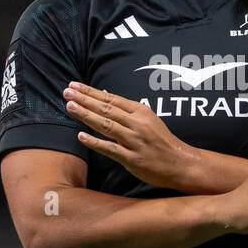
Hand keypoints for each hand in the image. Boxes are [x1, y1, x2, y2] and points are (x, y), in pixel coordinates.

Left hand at [63, 81, 194, 188]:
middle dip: (84, 99)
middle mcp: (137, 124)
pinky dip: (95, 142)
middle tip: (67, 91)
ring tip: (70, 106)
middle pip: (106, 109)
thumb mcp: (148, 119)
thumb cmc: (162, 141)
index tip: (75, 85)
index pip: (111, 99)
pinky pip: (110, 149)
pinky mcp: (132, 159)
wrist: (180, 163)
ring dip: (86, 115)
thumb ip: (126, 109)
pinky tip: (81, 137)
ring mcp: (135, 141)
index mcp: (141, 112)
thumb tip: (105, 94)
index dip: (91, 92)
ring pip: (106, 125)